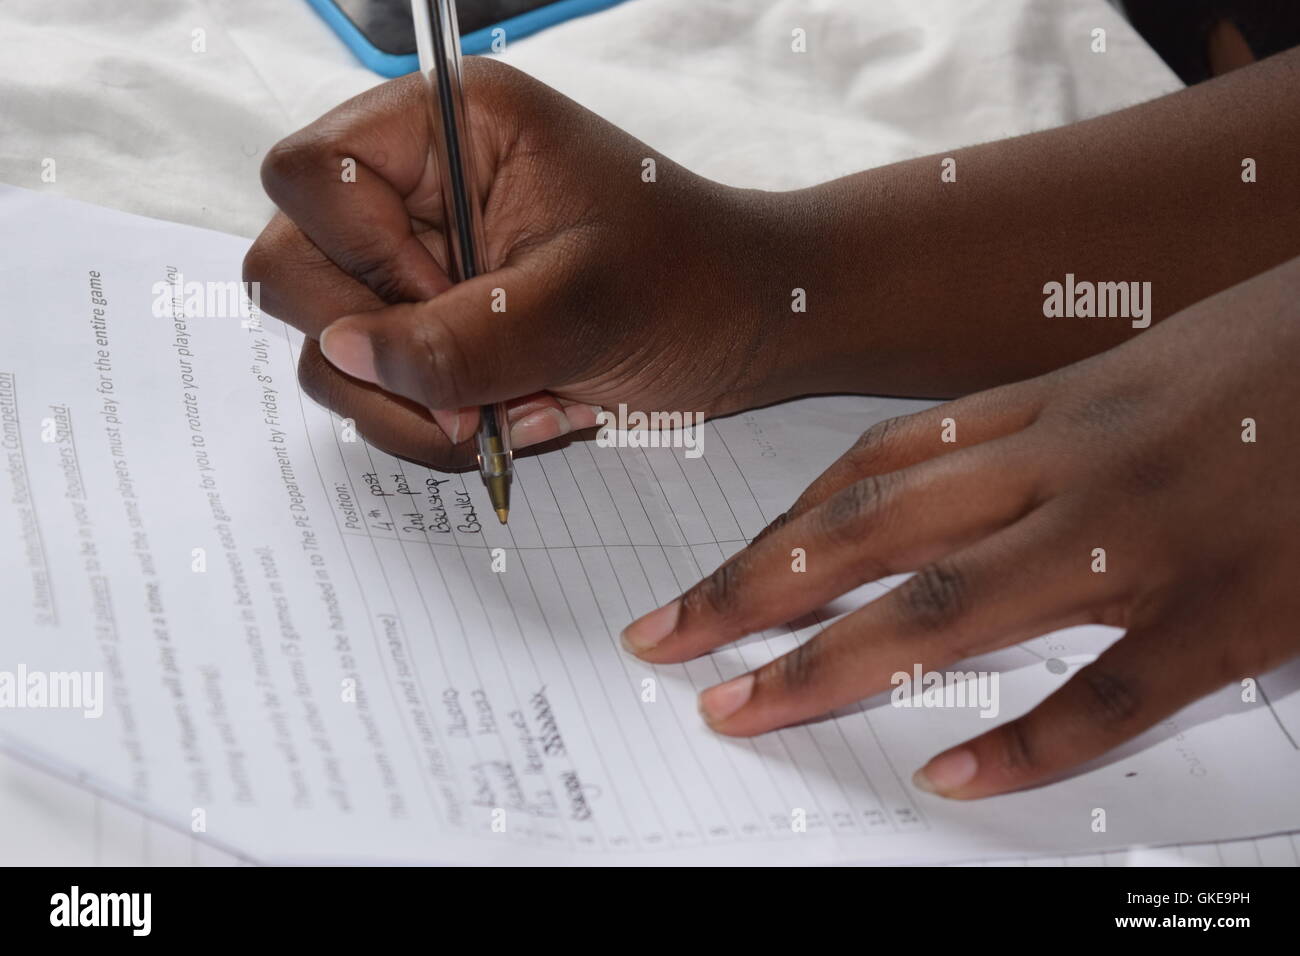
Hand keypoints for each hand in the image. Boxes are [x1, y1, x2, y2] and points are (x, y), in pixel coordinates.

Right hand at [244, 59, 798, 466]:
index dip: (360, 254)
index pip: (309, 176)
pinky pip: (386, 387)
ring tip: (522, 409)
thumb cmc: (694, 282)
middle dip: (381, 353)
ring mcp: (421, 266)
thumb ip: (459, 336)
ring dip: (416, 405)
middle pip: (296, 270)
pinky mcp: (438, 328)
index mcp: (447, 128)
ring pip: (334, 346)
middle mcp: (417, 192)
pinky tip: (527, 413)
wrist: (750, 328)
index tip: (447, 294)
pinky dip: (443, 420)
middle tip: (473, 396)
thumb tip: (339, 353)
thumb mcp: (581, 308)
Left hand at [621, 256, 1299, 798]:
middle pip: (866, 538)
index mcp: (1039, 414)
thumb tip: (921, 490)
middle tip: (664, 642)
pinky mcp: (1220, 621)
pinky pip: (1103, 698)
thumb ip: (1018, 433)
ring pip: (946, 610)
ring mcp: (1136, 547)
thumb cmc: (1255, 363)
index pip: (868, 478)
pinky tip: (948, 778)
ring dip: (827, 665)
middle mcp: (1061, 472)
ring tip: (742, 708)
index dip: (776, 532)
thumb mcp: (1116, 375)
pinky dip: (1023, 746)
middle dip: (750, 594)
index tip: (709, 581)